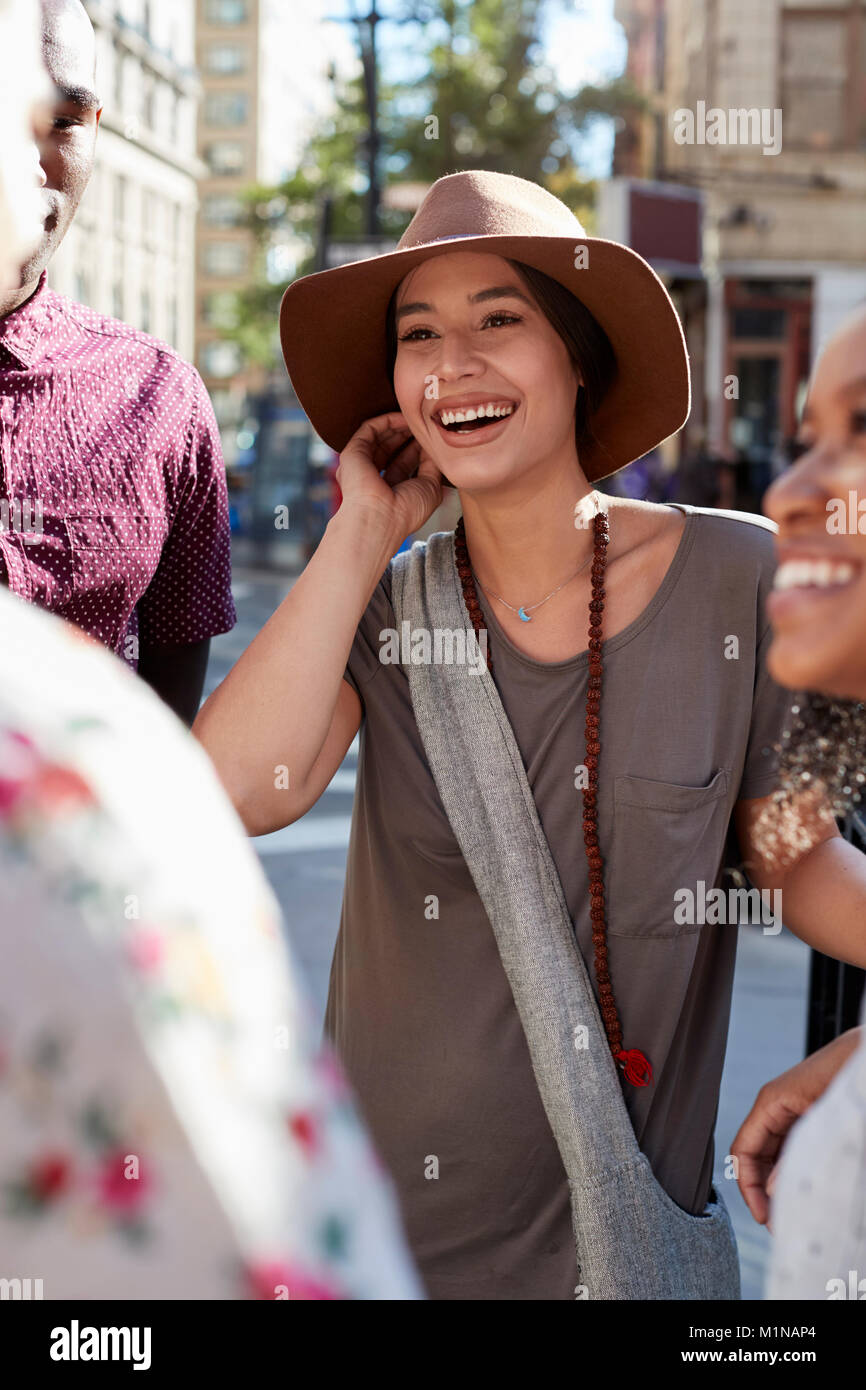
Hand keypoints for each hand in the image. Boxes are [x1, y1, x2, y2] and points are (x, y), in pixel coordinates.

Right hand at [335, 410, 445, 540]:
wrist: (380, 518)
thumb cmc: (406, 511)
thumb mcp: (430, 487)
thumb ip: (432, 466)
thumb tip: (435, 447)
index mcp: (389, 490)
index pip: (404, 462)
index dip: (419, 449)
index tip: (434, 438)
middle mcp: (373, 476)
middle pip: (392, 448)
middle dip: (410, 435)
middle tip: (426, 424)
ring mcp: (361, 464)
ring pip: (380, 436)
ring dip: (400, 425)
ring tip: (418, 418)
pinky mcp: (353, 452)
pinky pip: (369, 429)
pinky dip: (387, 421)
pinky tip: (404, 418)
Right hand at [730, 1026, 862, 1227]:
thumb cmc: (851, 1074)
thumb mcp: (822, 1118)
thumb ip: (797, 1155)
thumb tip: (775, 1193)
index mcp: (771, 1102)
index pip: (743, 1151)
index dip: (748, 1187)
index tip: (764, 1218)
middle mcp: (777, 1107)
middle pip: (756, 1156)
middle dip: (763, 1190)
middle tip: (780, 1223)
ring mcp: (794, 1111)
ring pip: (775, 1155)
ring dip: (779, 1183)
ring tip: (793, 1211)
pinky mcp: (811, 1115)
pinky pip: (794, 1147)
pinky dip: (795, 1170)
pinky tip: (807, 1188)